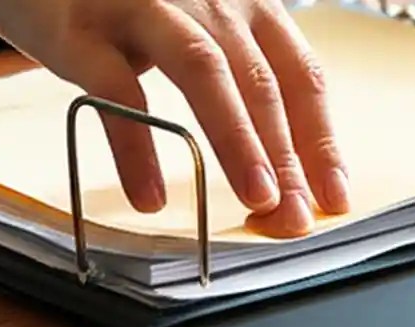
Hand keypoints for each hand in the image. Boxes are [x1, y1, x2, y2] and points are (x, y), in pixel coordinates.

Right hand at [0, 0, 347, 236]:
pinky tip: (149, 196)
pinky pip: (117, 90)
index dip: (321, 141)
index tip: (333, 196)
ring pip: (206, 73)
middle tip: (295, 218)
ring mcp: (143, 7)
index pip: (300, 75)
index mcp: (241, 3)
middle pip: (261, 82)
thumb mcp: (190, 27)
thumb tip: (276, 165)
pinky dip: (138, 147)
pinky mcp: (81, 26)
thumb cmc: (116, 2)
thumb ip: (232, 78)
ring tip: (257, 201)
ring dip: (238, 142)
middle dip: (286, 158)